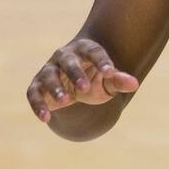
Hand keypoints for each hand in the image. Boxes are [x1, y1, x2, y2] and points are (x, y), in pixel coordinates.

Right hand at [25, 38, 139, 123]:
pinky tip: (45, 118)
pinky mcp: (37, 86)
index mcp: (85, 50)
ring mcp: (49, 70)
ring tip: (66, 101)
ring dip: (56, 88)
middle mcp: (64, 56)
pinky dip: (38, 105)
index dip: (102, 61)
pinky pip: (34, 93)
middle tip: (84, 88)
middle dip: (75, 73)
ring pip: (49, 76)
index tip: (110, 73)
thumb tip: (134, 84)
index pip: (94, 52)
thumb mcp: (108, 81)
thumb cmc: (95, 78)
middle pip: (68, 62)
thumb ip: (118, 80)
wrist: (74, 83)